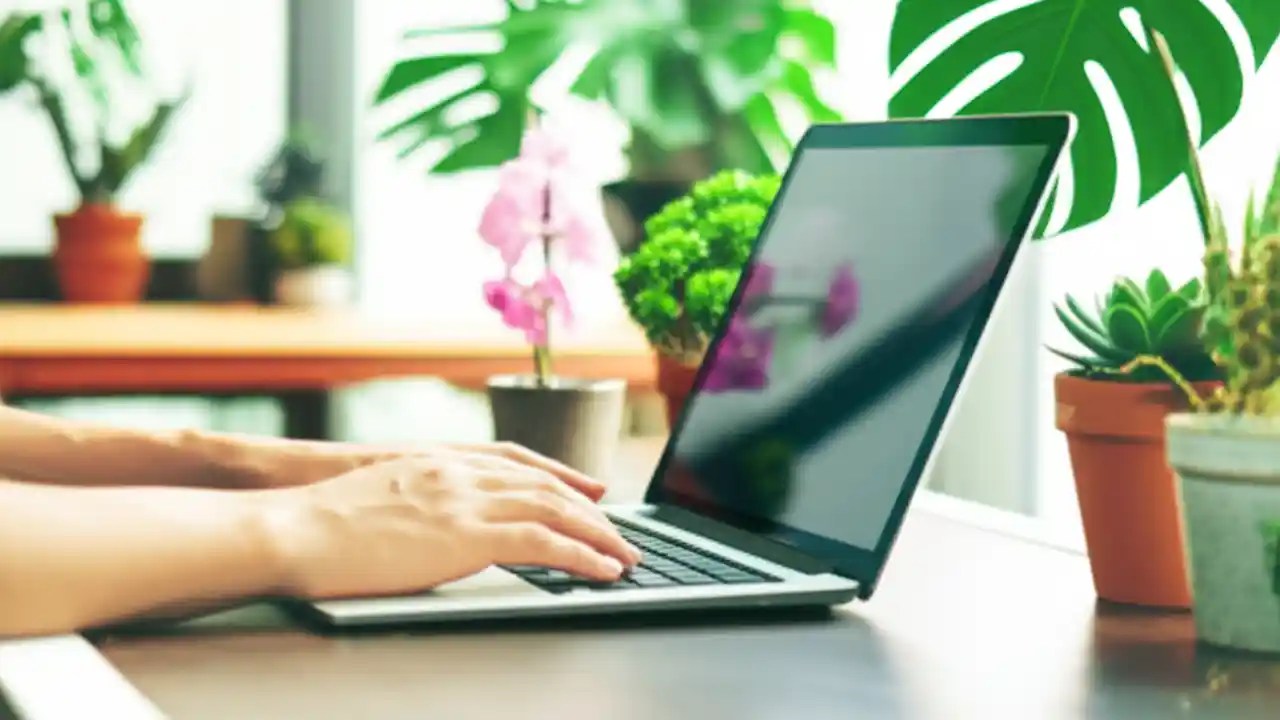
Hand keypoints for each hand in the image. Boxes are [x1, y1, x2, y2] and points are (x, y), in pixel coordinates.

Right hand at [258, 449, 641, 599]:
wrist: (292, 526)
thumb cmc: (319, 523)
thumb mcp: (378, 496)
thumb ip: (417, 499)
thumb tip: (431, 523)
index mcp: (439, 461)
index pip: (517, 461)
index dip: (560, 475)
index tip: (590, 488)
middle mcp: (460, 472)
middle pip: (545, 485)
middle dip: (589, 509)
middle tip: (619, 533)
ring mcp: (465, 500)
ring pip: (555, 509)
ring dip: (599, 534)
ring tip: (625, 556)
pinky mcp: (467, 535)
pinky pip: (544, 542)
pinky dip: (583, 555)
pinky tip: (603, 570)